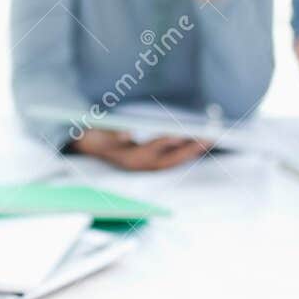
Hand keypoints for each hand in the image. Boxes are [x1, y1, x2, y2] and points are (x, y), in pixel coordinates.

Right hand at [68, 129, 209, 170]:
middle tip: (208, 137)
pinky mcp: (150, 164)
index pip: (152, 148)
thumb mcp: (100, 132)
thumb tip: (127, 133)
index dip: (168, 141)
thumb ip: (114, 133)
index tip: (183, 134)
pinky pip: (172, 160)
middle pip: (170, 158)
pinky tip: (198, 145)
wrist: (88, 146)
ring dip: (192, 152)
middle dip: (189, 148)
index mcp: (129, 157)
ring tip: (210, 140)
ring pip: (174, 160)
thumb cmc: (95, 136)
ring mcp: (146, 166)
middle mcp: (141, 164)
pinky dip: (186, 153)